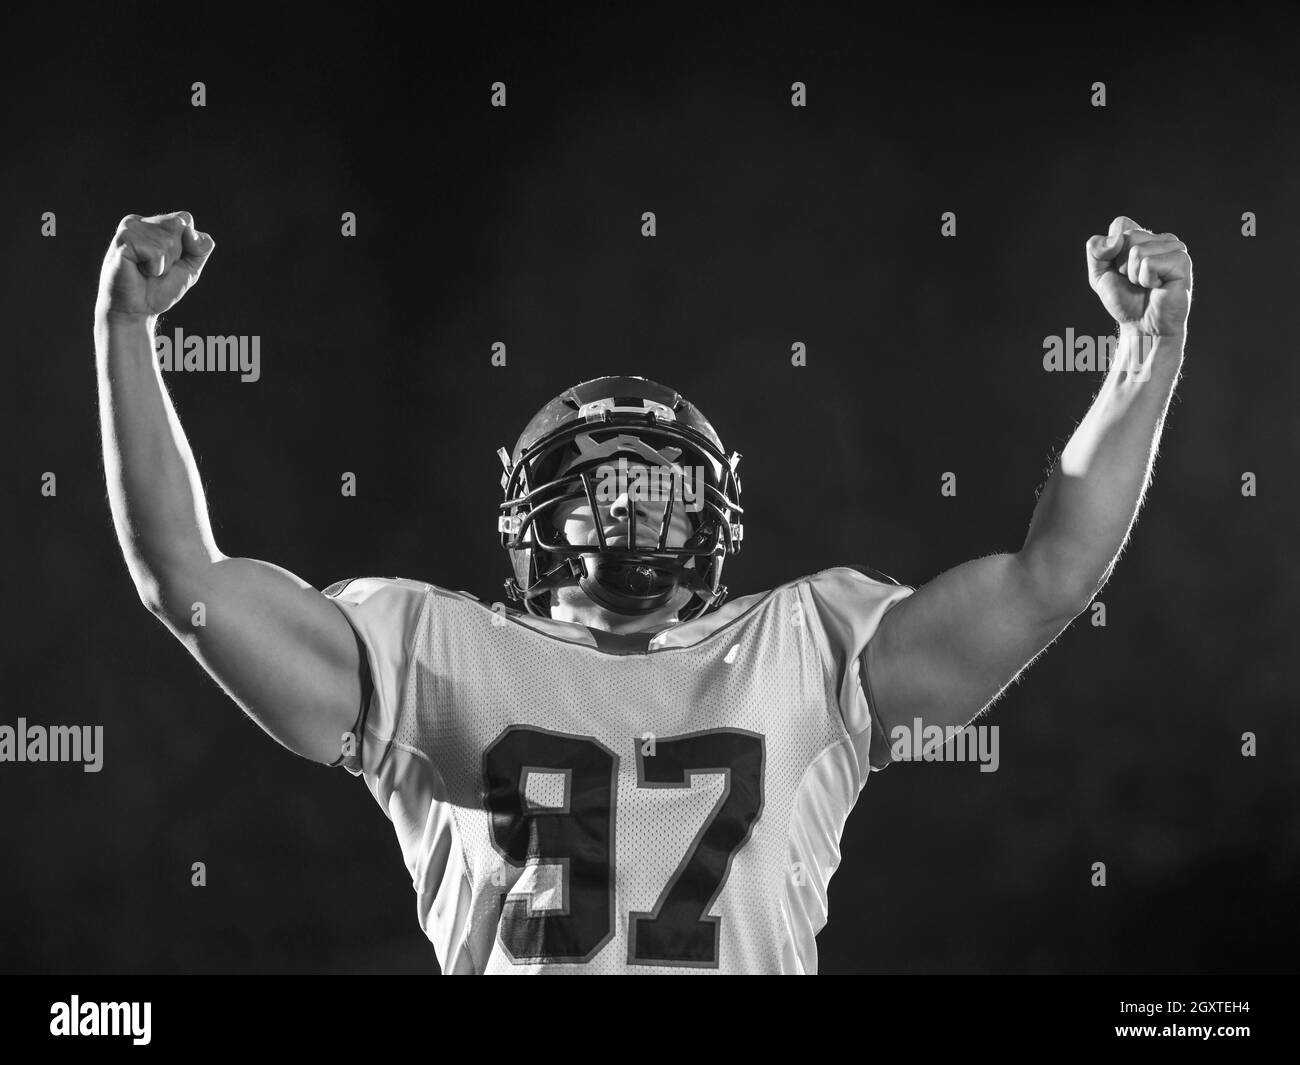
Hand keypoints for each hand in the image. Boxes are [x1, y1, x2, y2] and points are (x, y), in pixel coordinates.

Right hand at [97, 211, 214, 320]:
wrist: (138, 309)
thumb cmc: (160, 288)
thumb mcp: (191, 267)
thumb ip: (201, 247)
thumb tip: (189, 231)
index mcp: (155, 223)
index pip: (186, 218)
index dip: (188, 244)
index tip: (171, 261)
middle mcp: (140, 221)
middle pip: (179, 225)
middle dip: (176, 254)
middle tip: (157, 267)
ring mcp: (129, 228)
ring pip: (168, 240)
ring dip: (163, 263)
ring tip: (146, 270)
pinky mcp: (123, 239)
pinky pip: (155, 252)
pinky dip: (154, 268)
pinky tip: (139, 270)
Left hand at [1086, 216, 1191, 337]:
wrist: (1142, 326)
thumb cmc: (1124, 300)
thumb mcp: (1098, 274)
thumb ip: (1095, 250)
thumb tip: (1116, 239)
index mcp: (1144, 237)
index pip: (1120, 224)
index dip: (1110, 250)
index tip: (1119, 270)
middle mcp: (1161, 238)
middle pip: (1127, 237)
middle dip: (1122, 265)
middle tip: (1134, 281)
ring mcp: (1175, 247)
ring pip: (1137, 251)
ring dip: (1134, 275)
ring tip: (1146, 285)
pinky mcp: (1182, 261)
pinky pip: (1149, 263)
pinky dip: (1146, 279)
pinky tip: (1158, 286)